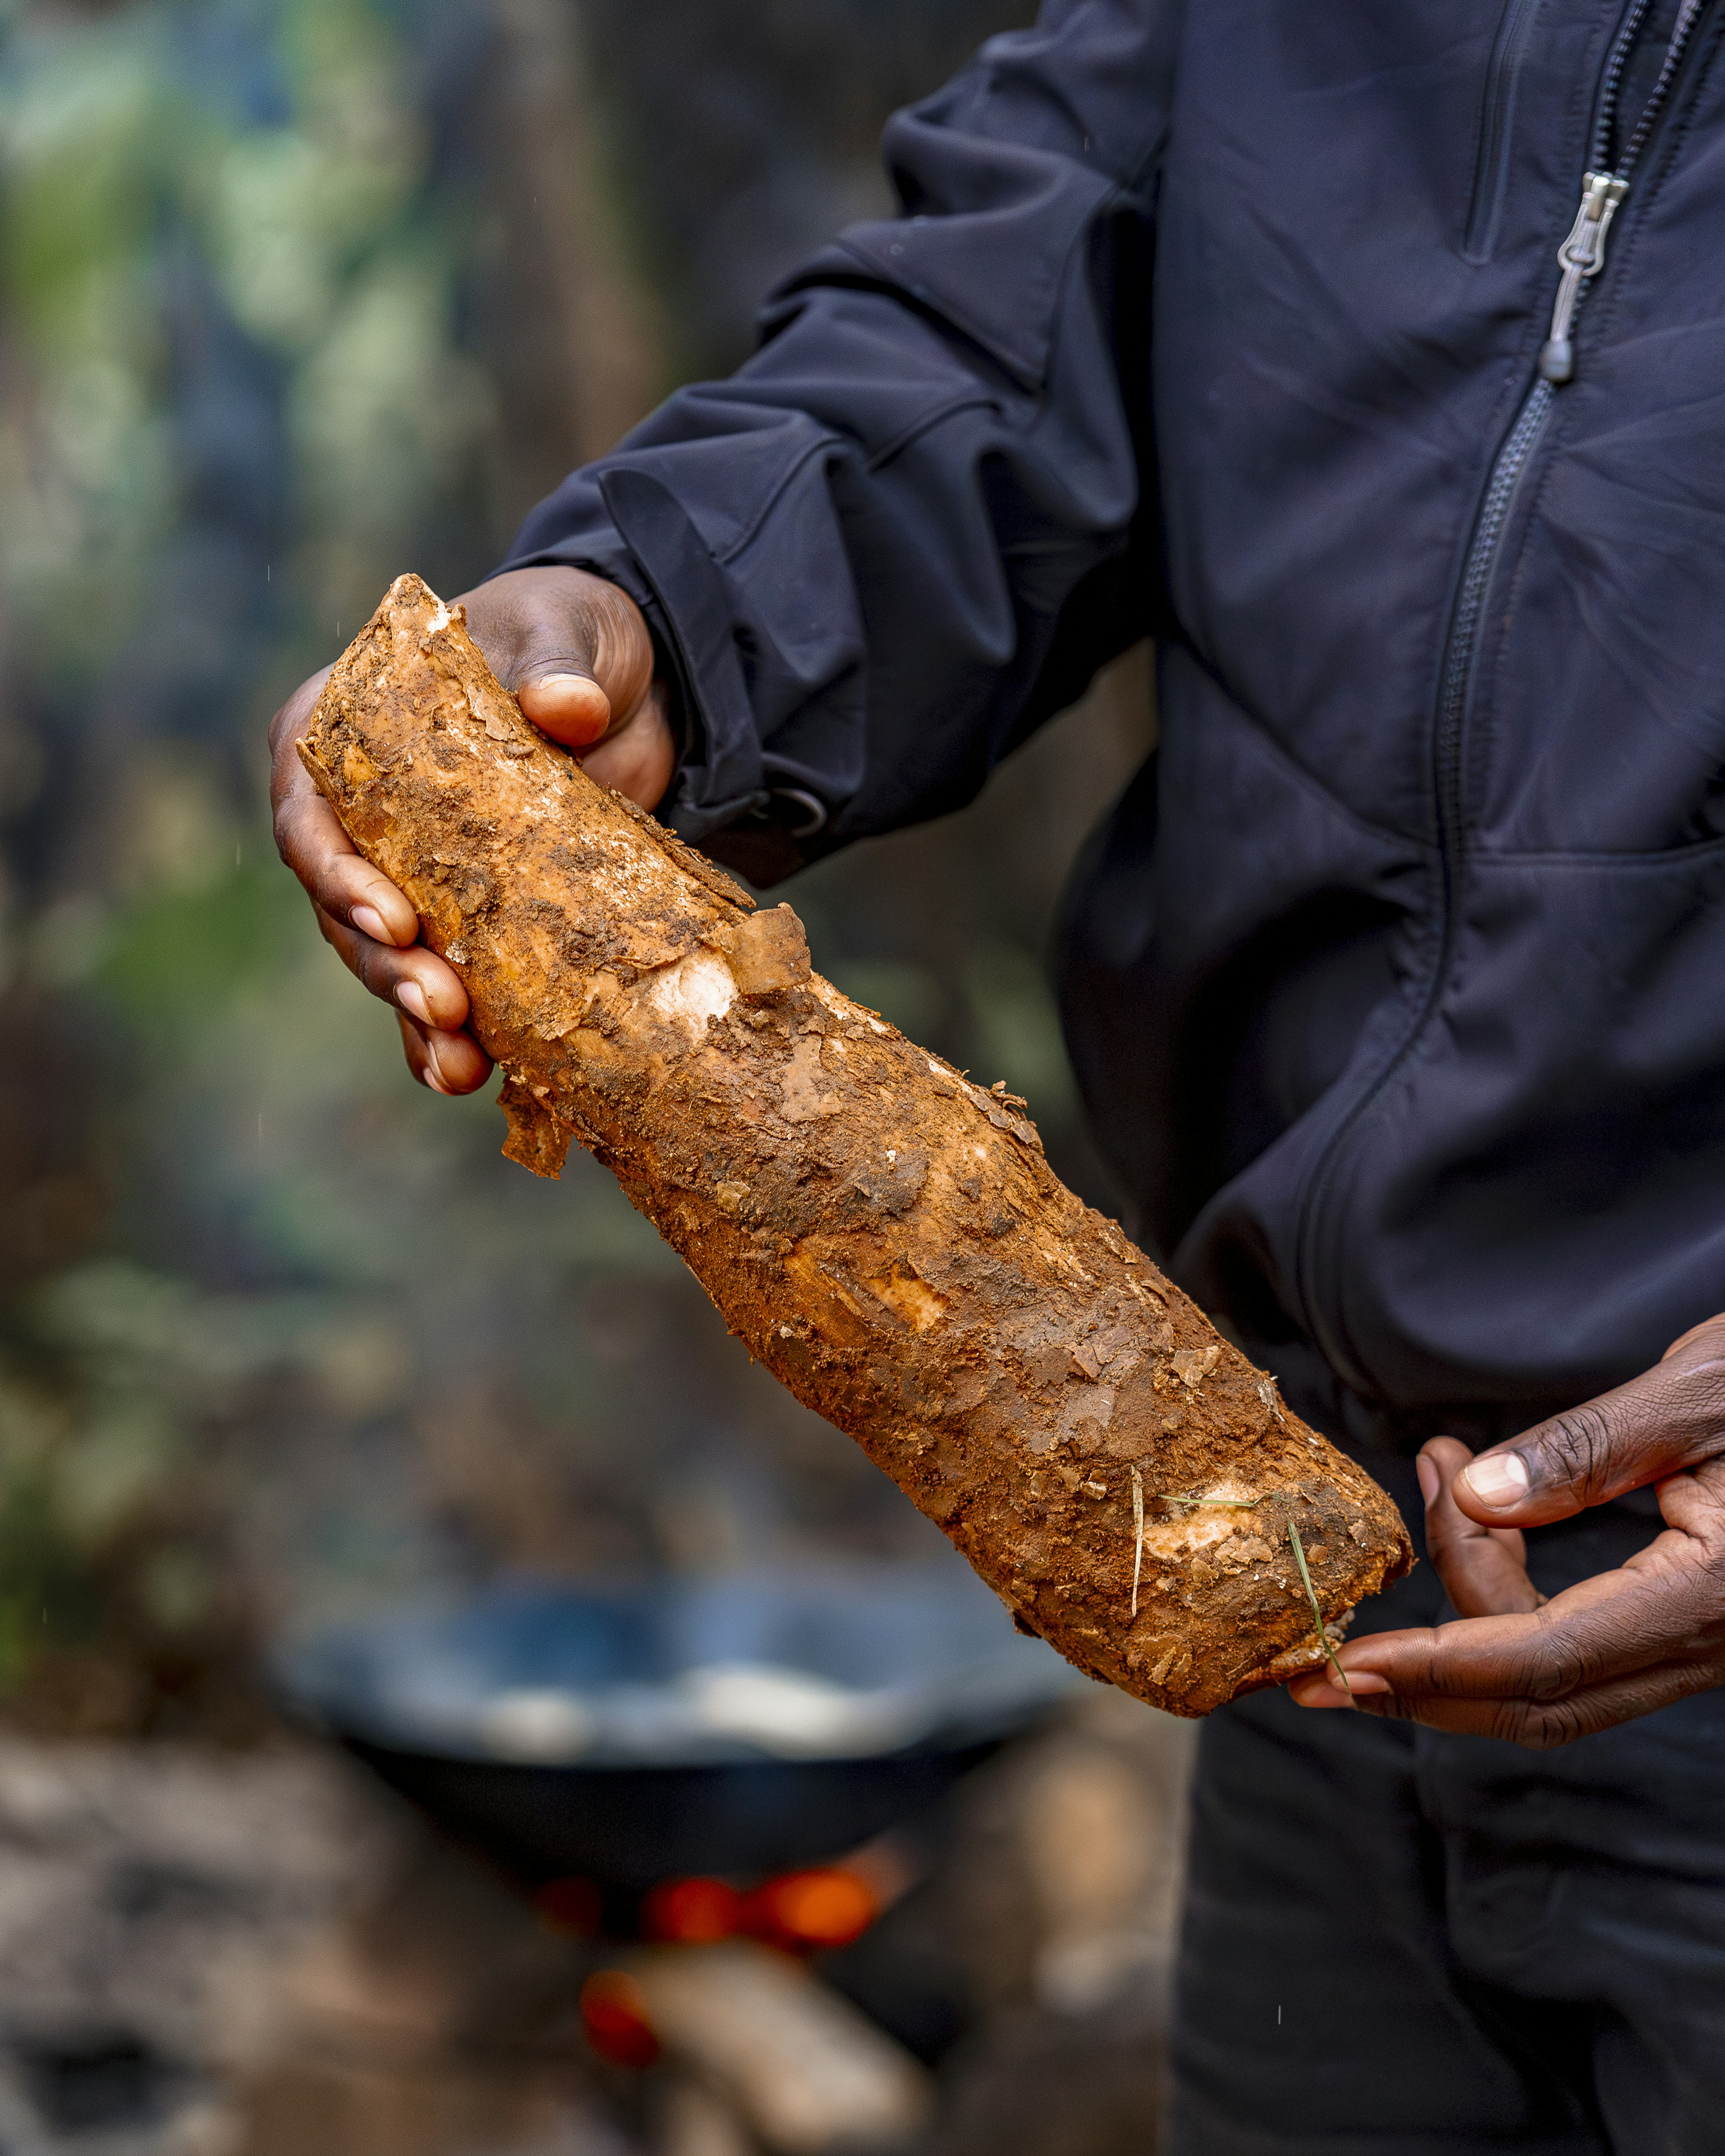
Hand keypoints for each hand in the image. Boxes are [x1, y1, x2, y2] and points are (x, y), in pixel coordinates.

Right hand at [270, 565, 674, 1093]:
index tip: (395, 919)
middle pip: (342, 909)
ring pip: (384, 962)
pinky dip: (448, 1037)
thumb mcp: (566, 629)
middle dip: (388, 968)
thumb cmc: (567, 637)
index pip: (311, 816)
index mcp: (339, 731)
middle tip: (443, 1008)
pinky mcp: (461, 918)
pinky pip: (438, 987)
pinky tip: (471, 1079)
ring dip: (418, 1019)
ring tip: (463, 1067)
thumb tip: (568, 707)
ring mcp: (404, 873)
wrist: (633, 686)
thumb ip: (557, 662)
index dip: (341, 876)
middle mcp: (355, 814)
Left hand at [1289, 1315, 1724, 1744]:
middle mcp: (1707, 1639)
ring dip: (1463, 1601)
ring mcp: (1697, 1641)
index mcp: (1715, 1594)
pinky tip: (1474, 1499)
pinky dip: (1504, 1586)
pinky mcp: (1682, 1619)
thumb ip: (1590, 1449)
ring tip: (1435, 1468)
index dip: (1438, 1668)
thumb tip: (1478, 1494)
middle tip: (1318, 1653)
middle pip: (1541, 1698)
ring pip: (1552, 1675)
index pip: (1550, 1658)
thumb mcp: (1702, 1392)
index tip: (1343, 1667)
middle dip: (1422, 1681)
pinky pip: (1575, 1639)